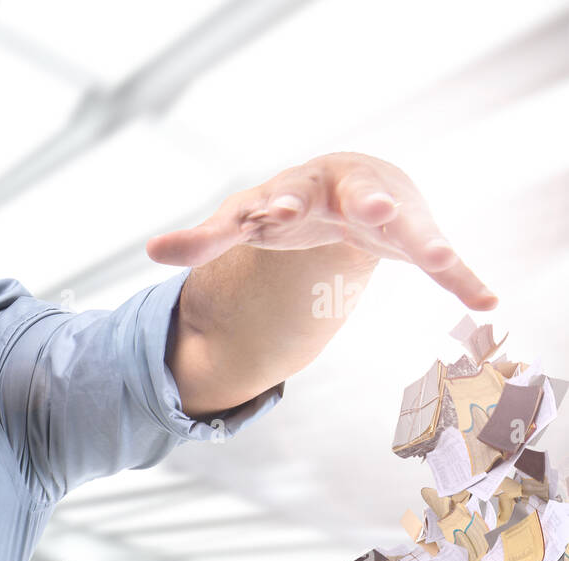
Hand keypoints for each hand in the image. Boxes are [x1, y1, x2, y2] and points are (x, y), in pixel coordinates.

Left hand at [147, 151, 497, 310]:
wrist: (352, 181)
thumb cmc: (292, 200)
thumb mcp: (247, 217)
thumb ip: (205, 237)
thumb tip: (150, 253)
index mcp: (301, 185)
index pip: (286, 193)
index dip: (279, 204)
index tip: (274, 210)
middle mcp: (350, 191)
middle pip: (360, 193)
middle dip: (367, 198)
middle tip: (377, 205)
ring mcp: (388, 212)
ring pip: (407, 224)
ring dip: (420, 238)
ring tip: (434, 254)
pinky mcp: (414, 238)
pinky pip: (440, 259)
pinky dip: (461, 278)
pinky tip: (486, 302)